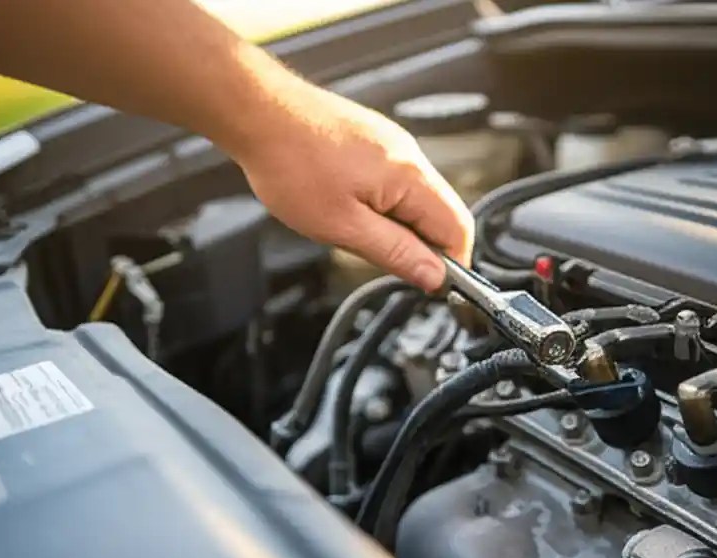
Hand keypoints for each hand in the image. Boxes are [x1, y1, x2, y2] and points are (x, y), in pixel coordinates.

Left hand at [228, 80, 472, 290]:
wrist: (258, 112)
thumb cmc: (291, 164)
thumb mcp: (343, 226)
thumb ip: (396, 253)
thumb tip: (434, 275)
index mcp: (411, 177)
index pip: (459, 229)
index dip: (452, 263)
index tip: (431, 284)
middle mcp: (410, 155)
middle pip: (442, 214)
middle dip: (422, 245)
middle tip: (383, 261)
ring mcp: (393, 144)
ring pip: (417, 199)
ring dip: (399, 225)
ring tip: (356, 230)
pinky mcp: (374, 141)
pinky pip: (396, 182)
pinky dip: (384, 205)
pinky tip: (348, 207)